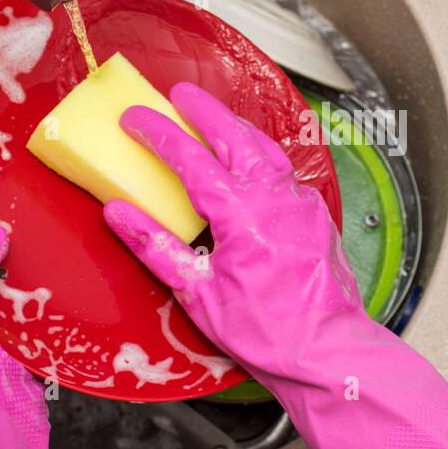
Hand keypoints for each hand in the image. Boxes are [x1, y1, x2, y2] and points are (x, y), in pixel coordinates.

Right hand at [104, 83, 447, 448]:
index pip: (191, 158)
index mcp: (243, 214)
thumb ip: (157, 248)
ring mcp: (301, 204)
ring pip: (265, 148)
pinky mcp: (315, 217)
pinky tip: (250, 161)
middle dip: (204, 110)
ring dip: (235, 128)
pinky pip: (284, 170)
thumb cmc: (267, 333)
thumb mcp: (198, 296)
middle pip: (235, 136)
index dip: (159, 133)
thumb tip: (120, 213)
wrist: (328, 353)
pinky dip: (260, 154)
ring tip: (211, 118)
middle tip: (179, 95)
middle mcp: (276, 198)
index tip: (135, 118)